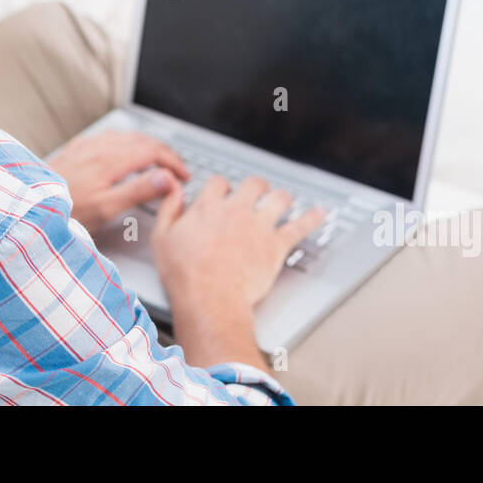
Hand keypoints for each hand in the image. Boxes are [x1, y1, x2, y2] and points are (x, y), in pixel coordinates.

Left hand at [46, 131, 189, 233]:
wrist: (28, 206)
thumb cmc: (64, 212)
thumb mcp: (105, 209)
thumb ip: (137, 191)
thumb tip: (165, 178)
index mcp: (110, 161)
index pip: (152, 151)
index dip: (173, 162)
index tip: (184, 176)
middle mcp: (98, 148)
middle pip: (141, 140)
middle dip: (164, 152)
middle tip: (176, 168)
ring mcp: (85, 147)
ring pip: (125, 136)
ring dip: (146, 146)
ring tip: (156, 160)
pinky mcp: (74, 150)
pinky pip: (107, 138)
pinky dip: (125, 143)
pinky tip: (121, 151)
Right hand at [150, 176, 324, 367]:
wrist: (210, 299)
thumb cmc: (185, 274)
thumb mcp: (162, 237)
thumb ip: (169, 208)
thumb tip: (172, 189)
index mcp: (209, 206)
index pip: (219, 183)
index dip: (221, 187)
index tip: (221, 193)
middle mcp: (237, 211)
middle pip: (253, 184)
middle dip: (255, 186)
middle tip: (256, 191)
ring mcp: (259, 226)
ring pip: (278, 199)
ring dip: (281, 197)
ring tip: (283, 199)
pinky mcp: (276, 246)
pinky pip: (299, 227)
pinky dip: (312, 219)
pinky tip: (320, 213)